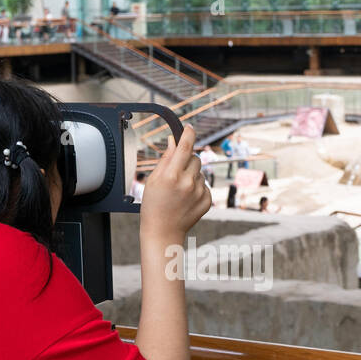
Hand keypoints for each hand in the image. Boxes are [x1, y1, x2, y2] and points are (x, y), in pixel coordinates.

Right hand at [140, 126, 209, 242]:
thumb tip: (173, 141)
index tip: (189, 128)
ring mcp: (199, 192)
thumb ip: (165, 159)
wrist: (163, 231)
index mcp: (171, 176)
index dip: (188, 134)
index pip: (185, 146)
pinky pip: (205, 185)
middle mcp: (187, 183)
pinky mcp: (207, 200)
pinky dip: (197, 187)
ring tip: (180, 189)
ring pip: (201, 171)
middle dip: (187, 160)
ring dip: (192, 175)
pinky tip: (186, 198)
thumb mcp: (153, 180)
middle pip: (195, 157)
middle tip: (177, 171)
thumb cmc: (153, 206)